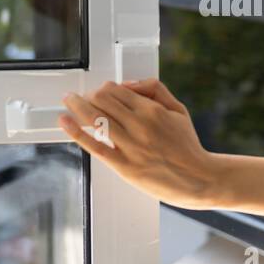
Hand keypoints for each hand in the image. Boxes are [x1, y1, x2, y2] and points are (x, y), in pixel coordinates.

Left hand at [58, 77, 218, 210]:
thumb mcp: (178, 109)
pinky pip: (96, 146)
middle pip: (102, 100)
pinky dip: (77, 132)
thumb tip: (128, 84)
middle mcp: (140, 126)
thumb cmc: (188, 145)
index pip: (117, 90)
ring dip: (77, 106)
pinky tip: (65, 121)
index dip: (103, 88)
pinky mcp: (125, 167)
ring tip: (68, 101)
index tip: (98, 91)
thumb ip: (155, 90)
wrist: (199, 179)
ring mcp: (131, 147)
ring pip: (95, 119)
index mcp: (152, 110)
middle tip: (80, 97)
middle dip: (88, 95)